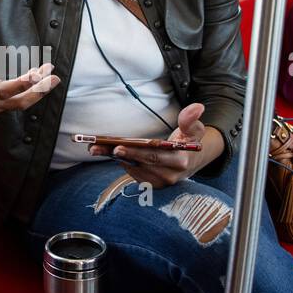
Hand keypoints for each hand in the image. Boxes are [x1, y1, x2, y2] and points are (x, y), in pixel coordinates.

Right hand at [0, 26, 59, 115]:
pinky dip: (30, 92)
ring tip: (52, 76)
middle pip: (17, 102)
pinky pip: (16, 103)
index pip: (1, 90)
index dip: (20, 84)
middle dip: (38, 91)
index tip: (36, 75)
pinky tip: (40, 79)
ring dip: (38, 91)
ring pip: (19, 104)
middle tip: (54, 77)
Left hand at [89, 102, 224, 189]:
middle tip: (98, 147)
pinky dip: (121, 163)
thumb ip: (191, 119)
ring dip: (115, 159)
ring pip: (133, 169)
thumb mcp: (194, 128)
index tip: (118, 147)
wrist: (192, 160)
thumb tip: (197, 107)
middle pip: (140, 164)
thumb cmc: (189, 141)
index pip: (154, 157)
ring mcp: (160, 182)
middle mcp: (170, 175)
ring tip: (96, 148)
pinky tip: (107, 153)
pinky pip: (133, 173)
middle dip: (118, 155)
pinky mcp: (152, 185)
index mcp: (180, 161)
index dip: (135, 153)